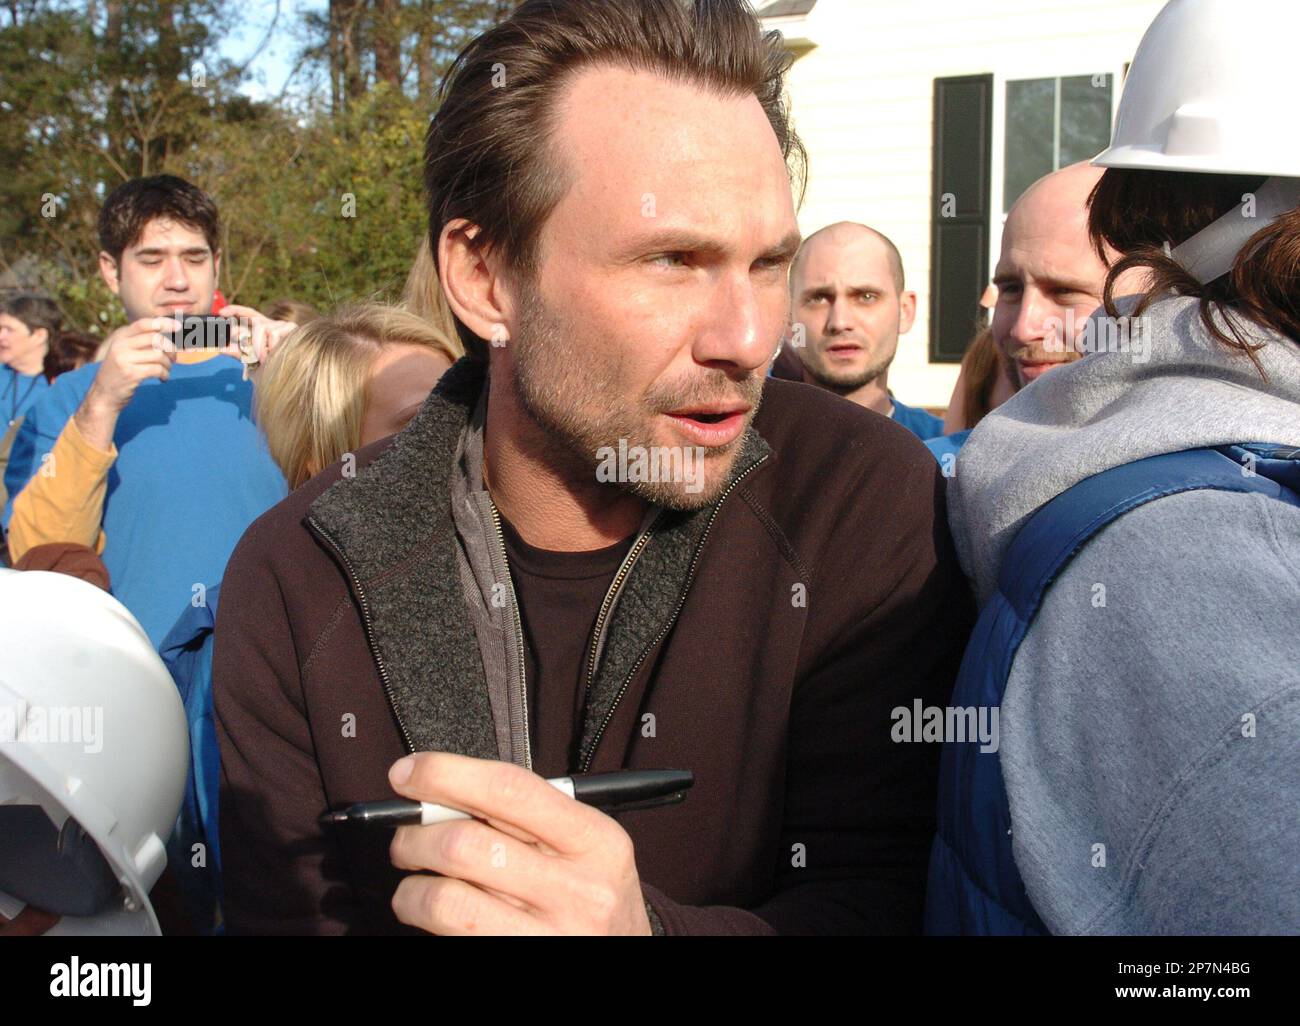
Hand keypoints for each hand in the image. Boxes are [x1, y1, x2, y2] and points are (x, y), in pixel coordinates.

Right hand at [75, 317, 179, 449]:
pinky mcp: (130, 374)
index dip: (163, 323)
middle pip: (155, 339)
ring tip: (166, 371)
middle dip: (171, 349)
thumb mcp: (125, 352)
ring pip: (159, 355)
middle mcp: (120, 345)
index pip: (144, 324)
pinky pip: (157, 369)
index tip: (178, 326)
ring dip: (168, 364)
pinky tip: (163, 379)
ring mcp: (124, 359)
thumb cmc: (120, 372)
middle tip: (174, 359)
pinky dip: (165, 374)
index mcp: (120, 336)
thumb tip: (168, 333)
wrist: (104, 395)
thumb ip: (141, 342)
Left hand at [217, 304, 296, 367]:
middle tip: (244, 351)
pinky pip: (273, 333)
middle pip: (254, 320)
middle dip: (245, 335)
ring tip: (262, 360)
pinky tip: (272, 356)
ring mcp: (284, 325)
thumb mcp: (250, 362)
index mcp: (263, 329)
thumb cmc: (270, 372)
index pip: (249, 313)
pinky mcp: (292, 328)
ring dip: (258, 346)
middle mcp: (273, 324)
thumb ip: (237, 353)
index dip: (236, 310)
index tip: (221, 312)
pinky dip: (269, 346)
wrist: (287, 381)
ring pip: (263, 327)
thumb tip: (221, 349)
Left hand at [386, 752, 653, 935]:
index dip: (447, 774)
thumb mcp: (585, 845)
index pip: (510, 790)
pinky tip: (435, 915)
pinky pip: (449, 937)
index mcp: (595, 841)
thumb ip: (526, 814)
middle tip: (407, 837)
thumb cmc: (593, 893)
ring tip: (417, 884)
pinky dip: (426, 920)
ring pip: (445, 899)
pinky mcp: (516, 963)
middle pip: (465, 844)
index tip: (409, 772)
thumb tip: (441, 792)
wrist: (624, 954)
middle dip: (415, 835)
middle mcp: (578, 892)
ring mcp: (548, 938)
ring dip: (412, 888)